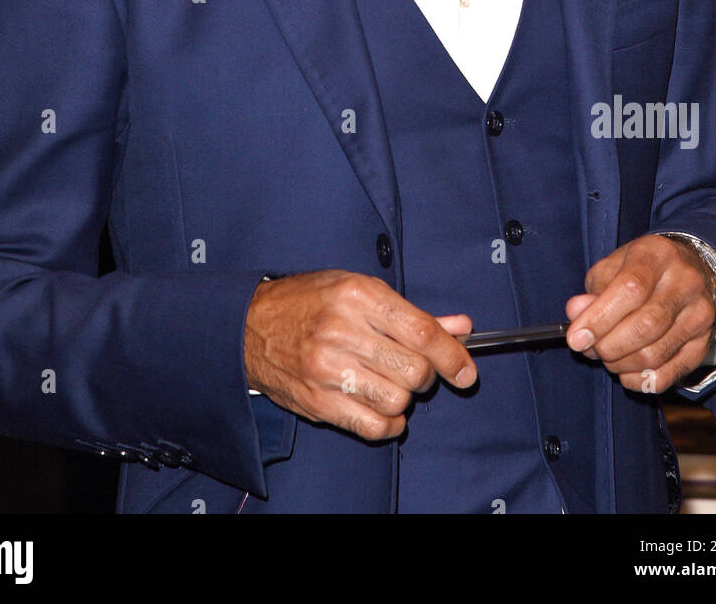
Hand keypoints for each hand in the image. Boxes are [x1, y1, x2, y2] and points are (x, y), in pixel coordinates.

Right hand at [244, 270, 476, 440]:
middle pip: (414, 370)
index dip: (452, 355)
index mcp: (358, 295)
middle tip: (412, 367)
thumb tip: (462, 327)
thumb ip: (412, 314)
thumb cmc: (309, 302)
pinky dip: (388, 422)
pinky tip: (381, 406)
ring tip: (388, 382)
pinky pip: (374, 426)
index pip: (421, 331)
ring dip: (404, 397)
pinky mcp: (318, 402)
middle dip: (425, 374)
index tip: (465, 371)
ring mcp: (328, 370)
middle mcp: (343, 331)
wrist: (250, 327)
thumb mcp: (359, 290)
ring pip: (398, 400)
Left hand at [564, 234, 715, 393]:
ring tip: (606, 357)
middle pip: (647, 325)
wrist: (686, 270)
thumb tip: (576, 313)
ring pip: (657, 352)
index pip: (631, 288)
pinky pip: (674, 372)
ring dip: (622, 364)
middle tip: (590, 350)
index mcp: (657, 254)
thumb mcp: (611, 268)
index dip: (600, 318)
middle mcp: (686, 281)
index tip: (576, 338)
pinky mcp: (705, 341)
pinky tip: (626, 373)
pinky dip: (643, 380)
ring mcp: (700, 313)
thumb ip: (592, 292)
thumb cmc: (640, 270)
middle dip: (609, 346)